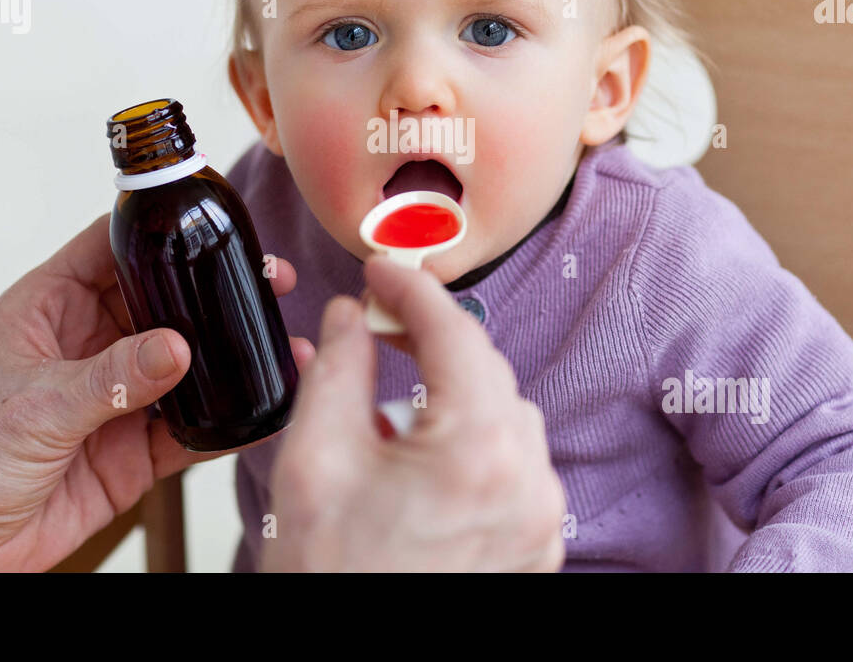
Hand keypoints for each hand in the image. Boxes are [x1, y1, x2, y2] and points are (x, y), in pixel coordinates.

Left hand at [0, 213, 313, 571]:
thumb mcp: (37, 408)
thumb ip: (112, 379)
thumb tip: (178, 348)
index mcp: (51, 309)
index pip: (110, 248)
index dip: (156, 230)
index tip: (206, 221)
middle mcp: (90, 343)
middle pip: (165, 300)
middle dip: (214, 290)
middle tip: (269, 280)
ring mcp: (118, 394)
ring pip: (188, 360)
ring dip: (231, 351)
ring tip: (280, 338)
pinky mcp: (137, 447)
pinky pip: (193, 425)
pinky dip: (229, 419)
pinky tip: (264, 406)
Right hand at [261, 253, 566, 571]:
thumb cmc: (331, 580)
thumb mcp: (314, 461)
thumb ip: (337, 369)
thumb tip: (349, 318)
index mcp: (477, 453)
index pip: (454, 333)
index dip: (411, 290)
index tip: (381, 272)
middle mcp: (526, 483)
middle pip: (486, 369)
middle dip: (431, 338)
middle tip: (375, 322)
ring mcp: (538, 520)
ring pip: (505, 413)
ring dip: (454, 388)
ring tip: (393, 395)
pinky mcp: (535, 546)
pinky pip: (515, 463)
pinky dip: (474, 439)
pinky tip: (423, 447)